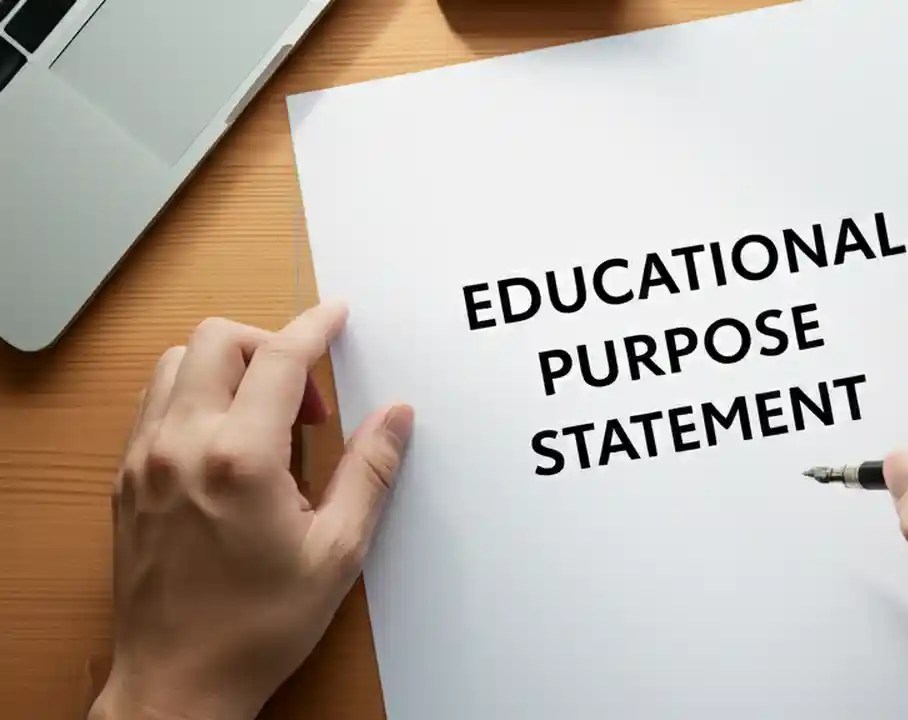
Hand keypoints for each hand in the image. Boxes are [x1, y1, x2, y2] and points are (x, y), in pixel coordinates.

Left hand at [89, 303, 413, 719]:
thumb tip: (398, 416)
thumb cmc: (258, 626)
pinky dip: (194, 397)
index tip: (336, 315)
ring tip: (266, 421)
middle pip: (217, 340)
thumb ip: (370, 472)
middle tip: (307, 398)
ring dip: (228, 368)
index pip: (280, 359)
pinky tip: (227, 444)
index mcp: (240, 460)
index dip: (315, 328)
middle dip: (269, 344)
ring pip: (177, 364)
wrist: (178, 683)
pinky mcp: (124, 480)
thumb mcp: (337, 551)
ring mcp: (144, 461)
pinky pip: (155, 404)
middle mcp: (182, 445)